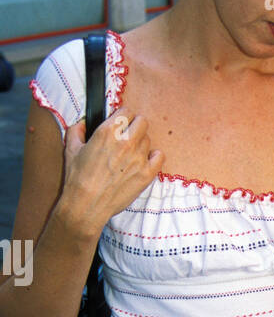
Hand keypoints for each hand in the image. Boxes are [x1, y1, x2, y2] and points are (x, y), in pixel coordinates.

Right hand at [61, 112, 163, 239]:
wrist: (86, 205)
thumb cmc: (77, 179)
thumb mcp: (71, 149)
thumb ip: (77, 130)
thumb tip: (84, 123)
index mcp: (107, 132)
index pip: (126, 111)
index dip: (123, 116)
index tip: (120, 124)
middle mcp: (125, 142)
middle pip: (142, 122)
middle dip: (134, 126)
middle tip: (127, 137)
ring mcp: (138, 158)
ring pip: (148, 140)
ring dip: (140, 144)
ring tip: (129, 155)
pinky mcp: (147, 174)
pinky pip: (159, 156)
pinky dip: (154, 157)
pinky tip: (144, 161)